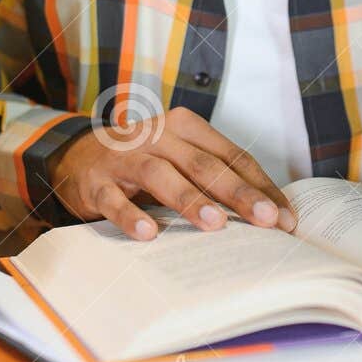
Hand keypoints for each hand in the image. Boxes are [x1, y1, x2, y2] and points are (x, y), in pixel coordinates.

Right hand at [47, 106, 296, 240]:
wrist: (77, 155)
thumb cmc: (145, 161)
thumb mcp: (180, 157)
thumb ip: (216, 177)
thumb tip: (267, 214)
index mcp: (186, 127)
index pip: (232, 156)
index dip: (261, 186)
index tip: (285, 218)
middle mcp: (158, 137)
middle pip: (204, 164)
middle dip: (238, 194)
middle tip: (267, 221)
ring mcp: (126, 158)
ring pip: (162, 176)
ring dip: (190, 200)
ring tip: (215, 225)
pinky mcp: (97, 182)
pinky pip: (114, 199)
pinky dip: (131, 216)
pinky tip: (148, 234)